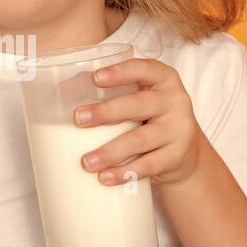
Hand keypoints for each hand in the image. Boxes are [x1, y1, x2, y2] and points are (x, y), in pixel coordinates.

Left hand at [72, 58, 201, 187]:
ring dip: (111, 151)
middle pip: (138, 105)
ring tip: (86, 162)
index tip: (95, 78)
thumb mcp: (140, 100)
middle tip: (78, 119)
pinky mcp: (177, 156)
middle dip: (106, 112)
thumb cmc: (150, 118)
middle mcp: (174, 101)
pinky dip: (125, 173)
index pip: (144, 69)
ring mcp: (178, 130)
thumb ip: (114, 95)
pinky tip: (105, 177)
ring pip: (141, 140)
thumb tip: (61, 94)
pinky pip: (149, 165)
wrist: (185, 152)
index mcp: (163, 79)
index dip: (120, 72)